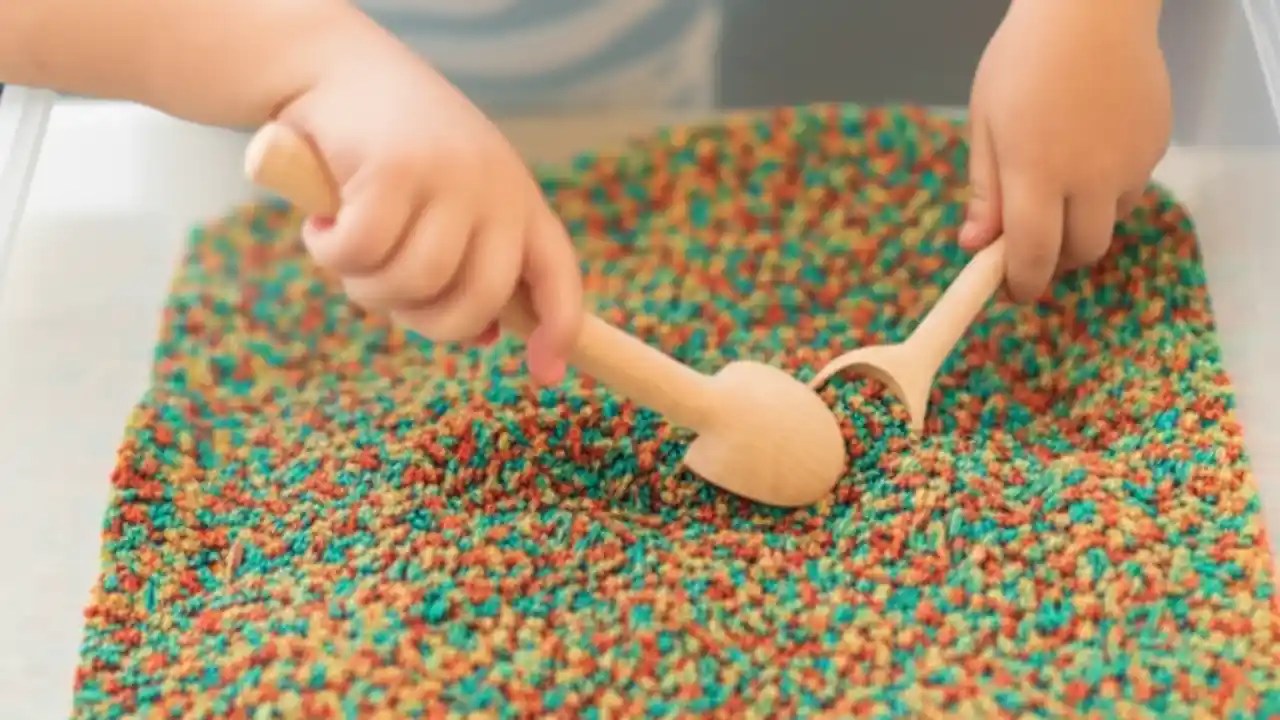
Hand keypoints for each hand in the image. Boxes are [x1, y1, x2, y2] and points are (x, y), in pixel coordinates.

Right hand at [273, 19, 581, 382]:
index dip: (559, 328)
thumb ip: (466, 264)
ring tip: (344, 251)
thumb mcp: (445, 206)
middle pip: (480, 298)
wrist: (332, 69)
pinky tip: (320, 227)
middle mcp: (496, 187)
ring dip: (367, 287)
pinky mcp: (395, 168)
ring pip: (417, 281)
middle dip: (426, 322)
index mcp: (518, 200)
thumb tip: (487, 333)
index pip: (558, 275)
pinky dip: (331, 253)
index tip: (544, 373)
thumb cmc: (387, 155)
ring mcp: (449, 175)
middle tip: (381, 296)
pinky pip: (363, 252)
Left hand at [961, 0, 1171, 301]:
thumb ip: (984, 191)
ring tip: (1059, 185)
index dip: (1022, 285)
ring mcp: (1129, 163)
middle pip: (1080, 252)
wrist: (1090, 9)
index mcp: (1036, 173)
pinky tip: (1088, 152)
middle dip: (1054, 260)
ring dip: (1082, 224)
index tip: (1011, 292)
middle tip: (1031, 244)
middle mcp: (1089, 176)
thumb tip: (975, 247)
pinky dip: (1106, 191)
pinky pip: (1129, 189)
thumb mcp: (986, 124)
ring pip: (1108, 223)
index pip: (1034, 256)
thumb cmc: (1022, 61)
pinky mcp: (1155, 147)